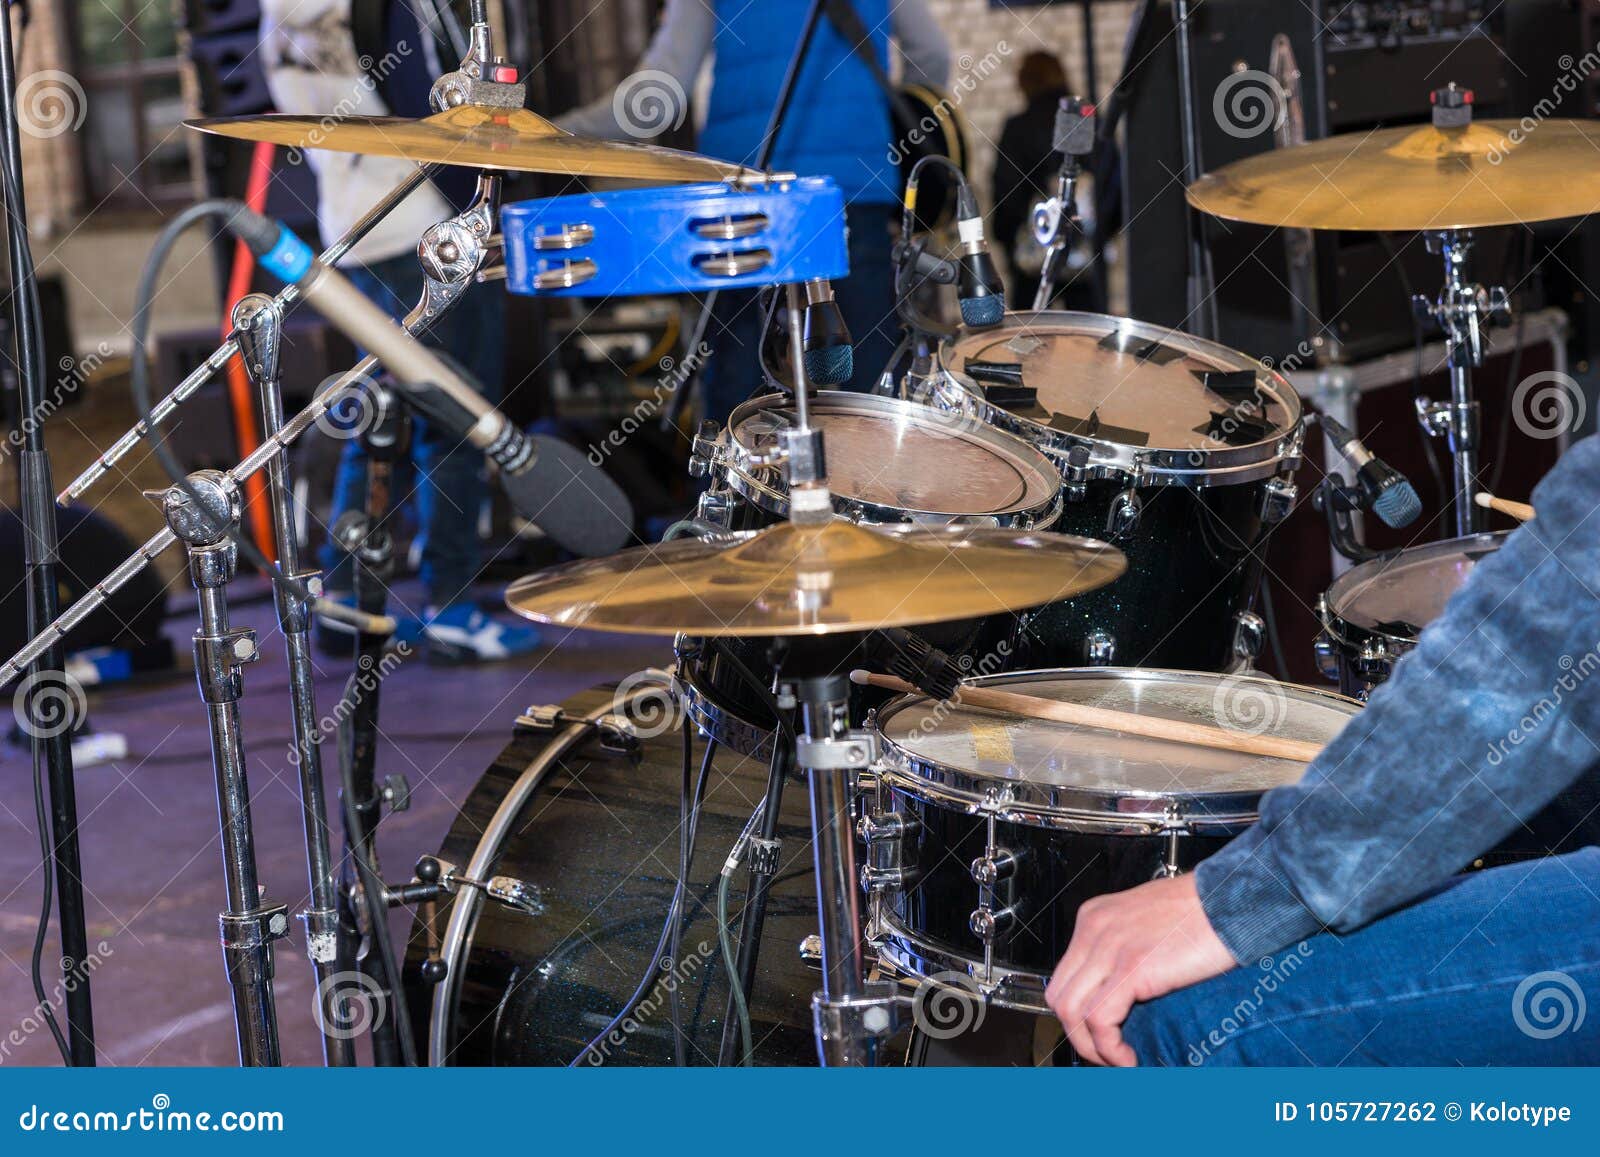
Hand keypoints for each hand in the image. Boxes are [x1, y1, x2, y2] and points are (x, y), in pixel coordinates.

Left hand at [1045, 873, 1235, 1065]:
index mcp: (1095, 918)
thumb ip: (1127, 950)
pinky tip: (1128, 1058)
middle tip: (1105, 1055)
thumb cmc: (1204, 911)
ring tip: (1118, 1061)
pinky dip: (1110, 1048)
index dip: (1077, 1015)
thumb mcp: (1147, 923)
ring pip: (1072, 1011)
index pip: (1064, 977)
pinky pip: (1100, 1019)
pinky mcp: (1132, 967)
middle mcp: (1094, 928)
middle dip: (1078, 1035)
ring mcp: (1109, 946)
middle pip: (1060, 996)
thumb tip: (1123, 991)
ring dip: (1092, 1048)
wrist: (1233, 899)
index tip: (1098, 1037)